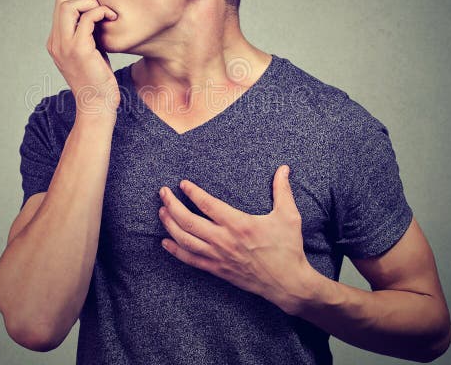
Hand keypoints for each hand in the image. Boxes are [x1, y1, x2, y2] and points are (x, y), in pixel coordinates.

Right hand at [46, 0, 118, 114]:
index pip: (59, 8)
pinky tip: (110, 19)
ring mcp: (65, 46)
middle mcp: (56, 43)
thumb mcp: (87, 53)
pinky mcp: (80, 50)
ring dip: (91, 4)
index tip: (95, 14)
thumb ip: (85, 35)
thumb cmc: (97, 80)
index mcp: (55, 43)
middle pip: (60, 2)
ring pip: (69, 6)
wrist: (97, 104)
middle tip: (101, 11)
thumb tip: (94, 15)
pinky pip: (87, 18)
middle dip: (83, 0)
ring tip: (106, 14)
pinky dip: (100, 12)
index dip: (78, 4)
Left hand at [158, 165, 321, 313]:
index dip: (192, 192)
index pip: (207, 204)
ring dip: (170, 225)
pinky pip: (191, 260)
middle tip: (163, 192)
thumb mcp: (288, 215)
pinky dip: (176, 251)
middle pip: (188, 220)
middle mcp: (224, 239)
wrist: (287, 283)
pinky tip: (165, 242)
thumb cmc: (288, 248)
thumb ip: (283, 190)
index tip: (182, 184)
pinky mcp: (218, 270)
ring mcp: (218, 256)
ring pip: (185, 240)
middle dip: (172, 205)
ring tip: (161, 212)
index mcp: (238, 224)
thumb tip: (284, 168)